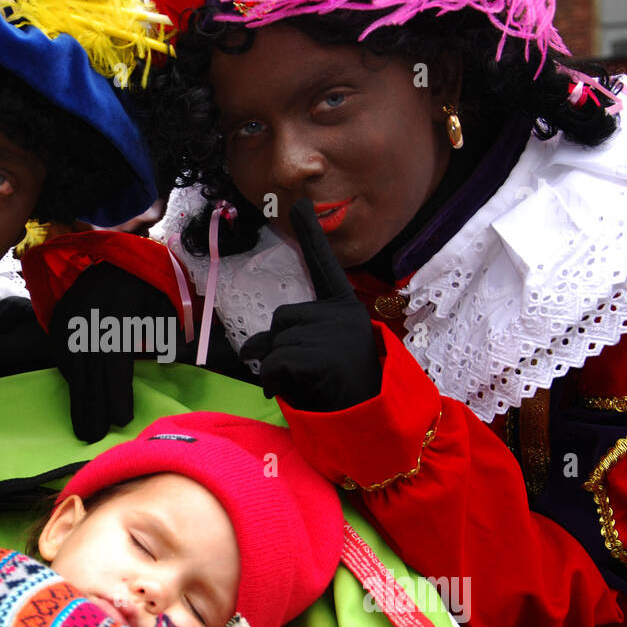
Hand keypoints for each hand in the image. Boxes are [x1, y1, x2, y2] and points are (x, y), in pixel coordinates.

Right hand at [50, 261, 176, 442]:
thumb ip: (166, 331)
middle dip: (93, 406)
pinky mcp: (59, 322)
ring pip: (74, 367)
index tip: (121, 419)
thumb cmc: (144, 288)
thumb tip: (173, 355)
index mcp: (118, 312)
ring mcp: (70, 320)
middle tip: (94, 437)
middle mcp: (90, 318)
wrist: (113, 260)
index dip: (117, 392)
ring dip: (78, 400)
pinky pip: (63, 356)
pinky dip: (71, 379)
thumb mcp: (162, 304)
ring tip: (83, 429)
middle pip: (91, 370)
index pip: (115, 360)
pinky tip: (78, 398)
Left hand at [238, 199, 380, 411]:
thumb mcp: (324, 356)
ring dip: (277, 369)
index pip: (324, 265)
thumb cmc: (345, 393)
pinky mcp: (326, 355)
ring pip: (276, 342)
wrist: (375, 422)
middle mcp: (345, 313)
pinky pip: (277, 361)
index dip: (310, 233)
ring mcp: (337, 332)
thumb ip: (298, 339)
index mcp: (346, 308)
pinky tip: (289, 392)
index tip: (299, 204)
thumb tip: (251, 348)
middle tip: (296, 375)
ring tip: (304, 387)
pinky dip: (273, 380)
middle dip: (277, 347)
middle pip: (283, 317)